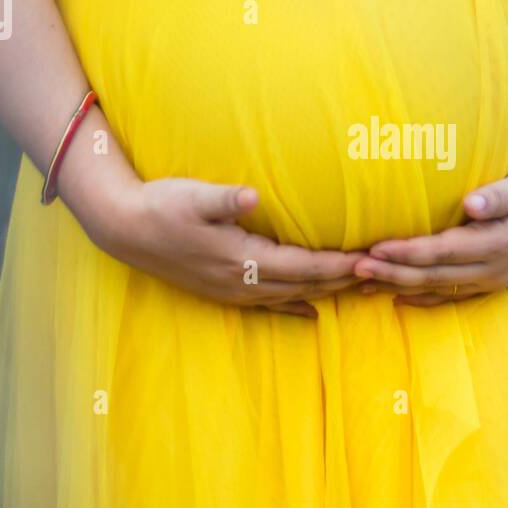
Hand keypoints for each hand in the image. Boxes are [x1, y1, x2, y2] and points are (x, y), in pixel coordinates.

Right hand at [81, 176, 366, 317]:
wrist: (123, 228)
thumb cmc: (162, 205)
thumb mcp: (192, 196)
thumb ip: (225, 198)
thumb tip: (251, 196)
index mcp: (242, 259)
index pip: (305, 267)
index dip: (341, 266)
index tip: (373, 261)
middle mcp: (242, 282)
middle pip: (307, 286)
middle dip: (345, 282)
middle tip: (384, 276)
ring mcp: (233, 291)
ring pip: (292, 297)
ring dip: (326, 293)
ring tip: (360, 288)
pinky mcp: (223, 290)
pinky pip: (270, 305)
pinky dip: (296, 307)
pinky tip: (314, 312)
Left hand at [354, 139, 507, 306]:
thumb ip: (501, 195)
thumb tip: (471, 203)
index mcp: (497, 243)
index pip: (442, 251)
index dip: (407, 252)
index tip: (374, 248)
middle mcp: (492, 268)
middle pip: (433, 275)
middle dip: (391, 273)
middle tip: (353, 268)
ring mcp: (493, 279)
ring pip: (438, 288)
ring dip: (399, 287)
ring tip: (362, 284)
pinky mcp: (493, 281)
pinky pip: (453, 297)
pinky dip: (425, 299)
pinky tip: (398, 298)